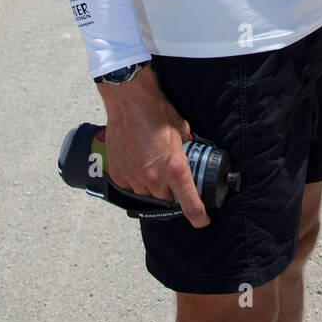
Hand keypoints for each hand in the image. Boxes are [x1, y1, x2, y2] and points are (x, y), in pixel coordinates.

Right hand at [100, 71, 210, 227]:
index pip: (190, 205)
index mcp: (176, 169)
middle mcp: (154, 178)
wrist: (130, 102)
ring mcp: (134, 178)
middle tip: (169, 173)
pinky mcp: (119, 174)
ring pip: (147, 194)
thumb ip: (188, 150)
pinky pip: (130, 186)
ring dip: (152, 185)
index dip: (198, 217)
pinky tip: (137, 160)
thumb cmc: (156, 112)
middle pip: (166, 200)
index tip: (202, 220)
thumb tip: (193, 157)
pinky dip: (135, 178)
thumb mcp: (183, 132)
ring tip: (151, 162)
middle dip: (171, 191)